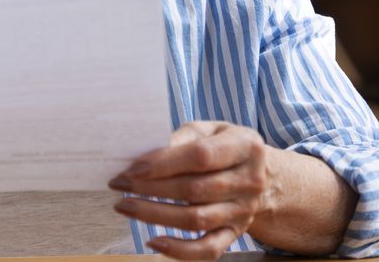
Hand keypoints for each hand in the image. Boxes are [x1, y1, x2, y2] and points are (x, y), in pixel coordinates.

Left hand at [108, 121, 273, 260]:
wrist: (259, 172)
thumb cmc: (224, 145)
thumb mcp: (209, 129)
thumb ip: (182, 137)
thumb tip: (147, 156)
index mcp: (244, 146)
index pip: (201, 156)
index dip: (163, 163)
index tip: (132, 169)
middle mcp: (249, 181)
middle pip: (194, 189)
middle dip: (150, 188)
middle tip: (119, 185)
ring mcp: (244, 211)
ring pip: (196, 220)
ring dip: (155, 215)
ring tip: (125, 206)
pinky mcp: (236, 233)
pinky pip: (207, 249)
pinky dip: (179, 250)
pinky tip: (153, 242)